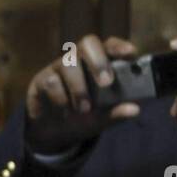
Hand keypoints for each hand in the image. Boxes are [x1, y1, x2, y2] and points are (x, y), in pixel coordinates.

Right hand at [24, 34, 139, 154]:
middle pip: (87, 43)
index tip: (130, 54)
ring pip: (68, 63)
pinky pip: (51, 81)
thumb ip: (116, 112)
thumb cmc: (82, 118)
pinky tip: (64, 113)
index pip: (109, 45)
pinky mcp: (41, 80)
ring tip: (84, 109)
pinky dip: (60, 98)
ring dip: (78, 87)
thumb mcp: (101, 118)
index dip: (119, 46)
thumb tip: (135, 110)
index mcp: (98, 63)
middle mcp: (79, 59)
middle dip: (98, 61)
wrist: (52, 134)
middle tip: (106, 83)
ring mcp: (59, 67)